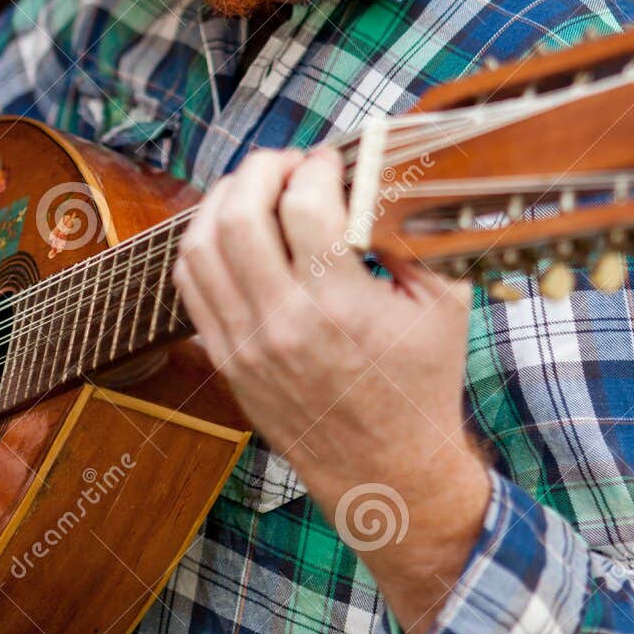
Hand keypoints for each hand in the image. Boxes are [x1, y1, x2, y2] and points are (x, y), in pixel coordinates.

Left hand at [173, 146, 490, 633]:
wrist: (387, 471)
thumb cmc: (420, 385)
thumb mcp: (444, 306)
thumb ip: (414, 236)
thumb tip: (380, 177)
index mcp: (342, 307)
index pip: (304, 205)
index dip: (315, 167)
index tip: (330, 161)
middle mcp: (284, 324)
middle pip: (239, 215)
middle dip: (260, 170)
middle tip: (287, 164)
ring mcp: (245, 344)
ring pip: (199, 246)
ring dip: (223, 201)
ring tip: (256, 189)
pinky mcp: (225, 360)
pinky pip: (189, 285)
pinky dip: (203, 244)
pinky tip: (233, 232)